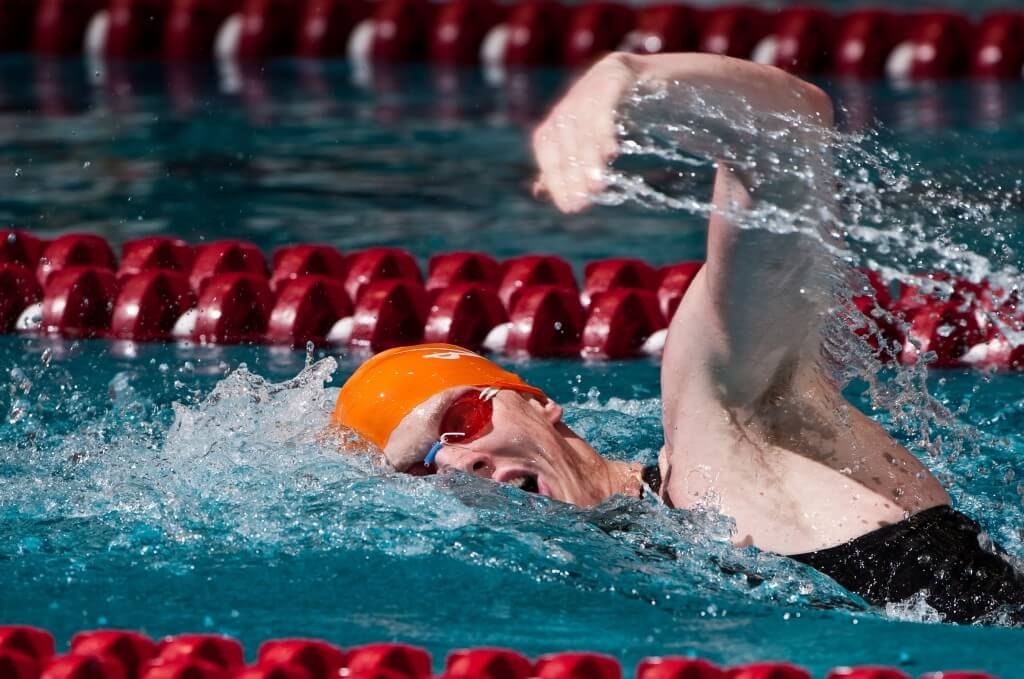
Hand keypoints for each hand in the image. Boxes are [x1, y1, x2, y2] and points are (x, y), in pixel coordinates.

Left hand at [531, 53, 637, 212]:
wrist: (667, 75)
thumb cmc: (632, 114)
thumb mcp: (597, 139)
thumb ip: (568, 163)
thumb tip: (538, 190)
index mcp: (564, 111)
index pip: (546, 144)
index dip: (554, 177)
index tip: (569, 207)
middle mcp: (575, 95)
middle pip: (564, 136)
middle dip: (571, 173)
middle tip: (581, 205)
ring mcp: (595, 80)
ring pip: (583, 123)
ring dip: (588, 157)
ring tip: (596, 187)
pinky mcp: (618, 72)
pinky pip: (605, 103)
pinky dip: (604, 129)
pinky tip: (611, 154)